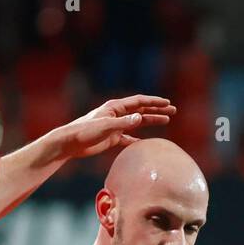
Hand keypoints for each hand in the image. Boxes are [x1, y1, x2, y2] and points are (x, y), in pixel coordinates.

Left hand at [55, 95, 175, 158]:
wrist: (71, 142)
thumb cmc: (86, 131)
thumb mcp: (106, 126)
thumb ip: (124, 123)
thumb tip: (140, 117)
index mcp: (115, 107)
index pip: (139, 102)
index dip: (154, 102)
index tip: (167, 103)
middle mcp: (117, 114)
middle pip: (141, 110)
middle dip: (157, 109)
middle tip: (172, 110)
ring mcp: (115, 126)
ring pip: (137, 122)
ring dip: (151, 121)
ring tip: (166, 120)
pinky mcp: (112, 138)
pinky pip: (129, 137)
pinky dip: (138, 139)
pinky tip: (146, 142)